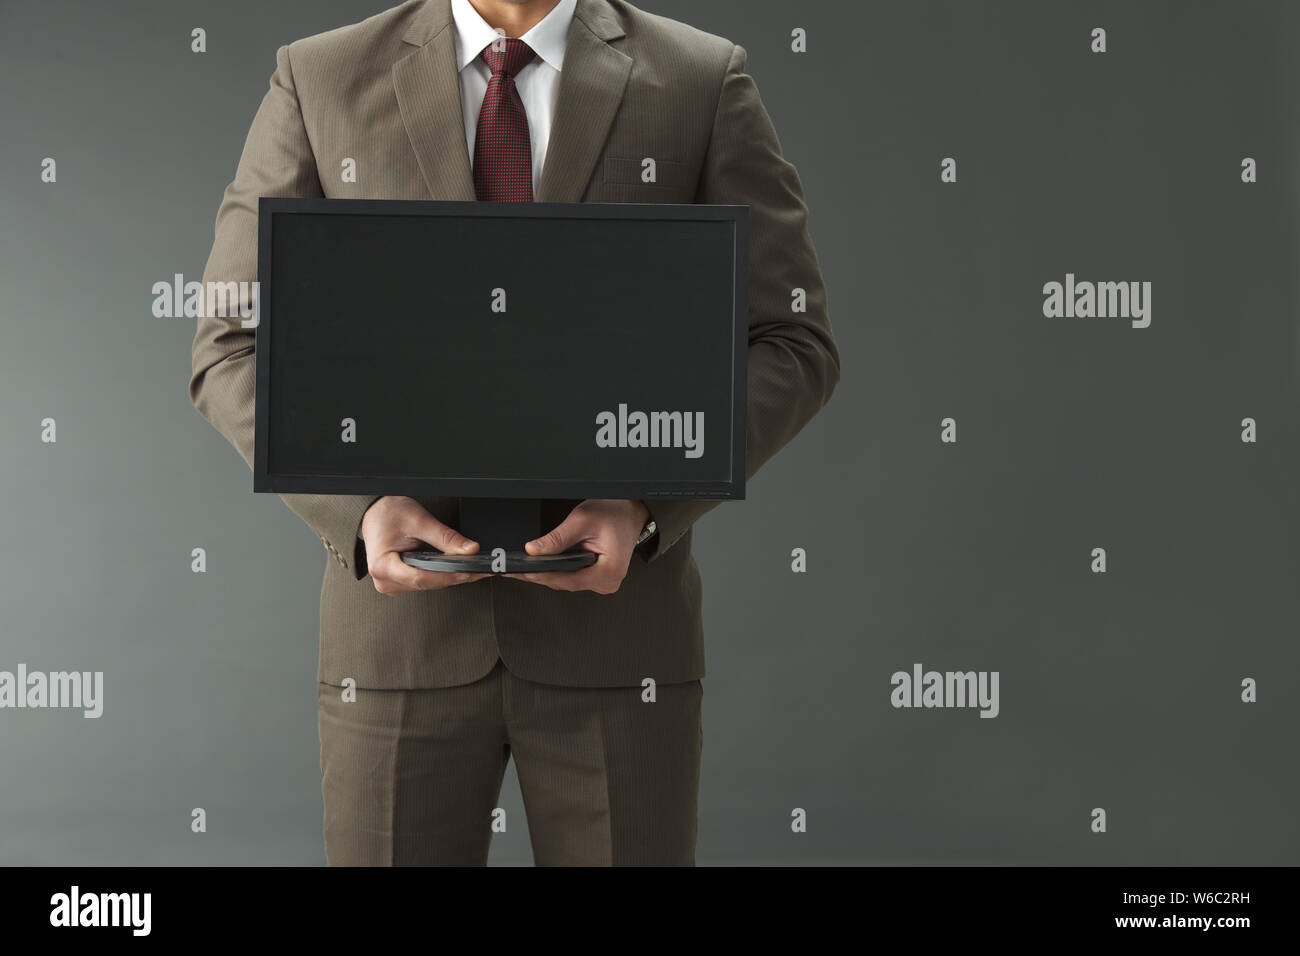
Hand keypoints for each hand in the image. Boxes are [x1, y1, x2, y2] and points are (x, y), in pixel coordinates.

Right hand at [360, 496, 489, 595]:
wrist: (375, 513)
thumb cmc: (388, 514)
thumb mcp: (419, 520)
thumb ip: (445, 537)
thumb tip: (469, 550)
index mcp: (383, 566)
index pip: (421, 577)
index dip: (448, 575)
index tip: (469, 572)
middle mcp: (386, 580)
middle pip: (427, 583)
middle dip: (456, 576)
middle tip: (481, 570)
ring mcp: (392, 584)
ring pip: (429, 585)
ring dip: (451, 577)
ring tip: (472, 568)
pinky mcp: (400, 583)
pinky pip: (425, 583)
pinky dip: (441, 575)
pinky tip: (456, 569)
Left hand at [504, 499, 648, 594]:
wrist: (630, 512)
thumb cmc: (614, 513)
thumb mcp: (582, 520)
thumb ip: (557, 538)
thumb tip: (534, 550)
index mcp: (609, 570)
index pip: (567, 579)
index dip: (542, 575)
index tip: (522, 572)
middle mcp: (608, 582)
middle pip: (566, 583)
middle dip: (540, 575)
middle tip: (515, 570)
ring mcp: (604, 582)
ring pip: (568, 583)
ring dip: (547, 575)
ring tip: (524, 568)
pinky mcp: (599, 578)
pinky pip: (574, 579)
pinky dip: (558, 572)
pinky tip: (543, 567)